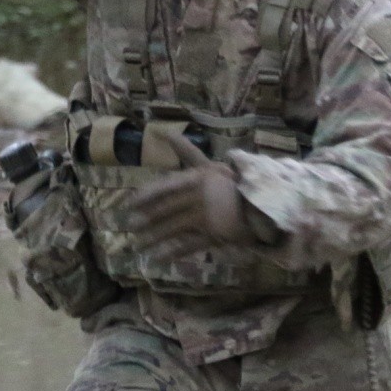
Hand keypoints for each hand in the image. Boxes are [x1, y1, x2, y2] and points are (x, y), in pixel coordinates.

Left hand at [126, 130, 266, 255]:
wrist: (263, 204)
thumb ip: (187, 152)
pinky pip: (188, 245)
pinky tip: (157, 258)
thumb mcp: (211, 165)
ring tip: (138, 246)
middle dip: (146, 219)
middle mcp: (200, 195)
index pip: (167, 185)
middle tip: (128, 226)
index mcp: (199, 176)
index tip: (129, 203)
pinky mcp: (214, 234)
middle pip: (166, 208)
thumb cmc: (235, 182)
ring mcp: (207, 216)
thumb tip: (165, 133)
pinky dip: (171, 252)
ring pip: (173, 228)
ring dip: (153, 238)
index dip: (146, 194)